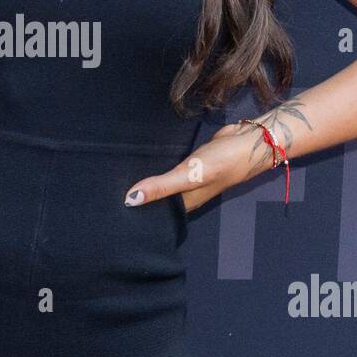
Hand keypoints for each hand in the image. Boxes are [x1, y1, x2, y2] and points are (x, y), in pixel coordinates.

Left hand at [123, 120, 274, 212]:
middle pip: (156, 201)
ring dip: (145, 181)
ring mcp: (188, 178)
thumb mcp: (190, 175)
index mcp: (185, 204)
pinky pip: (169, 167)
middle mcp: (185, 194)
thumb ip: (162, 186)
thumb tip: (130, 201)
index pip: (155, 215)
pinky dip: (156, 167)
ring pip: (162, 184)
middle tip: (104, 194)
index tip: (109, 214)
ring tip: (112, 180)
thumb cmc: (223, 162)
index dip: (135, 215)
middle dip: (136, 198)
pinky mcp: (190, 162)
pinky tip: (139, 163)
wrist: (251, 140)